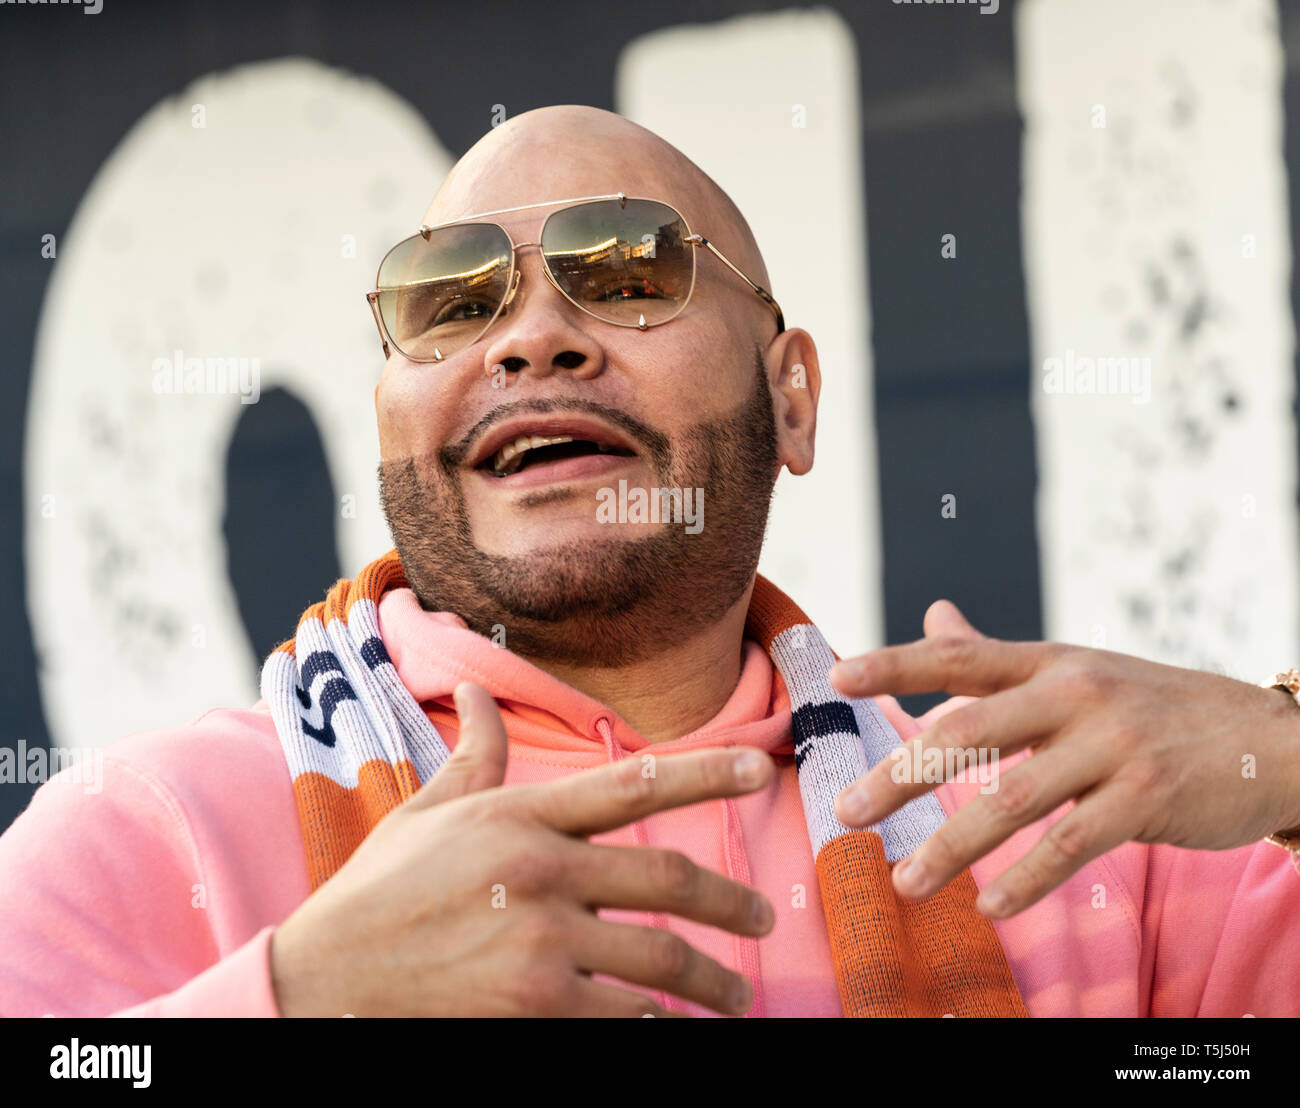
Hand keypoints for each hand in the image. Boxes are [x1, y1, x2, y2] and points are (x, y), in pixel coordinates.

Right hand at [270, 682, 775, 1016]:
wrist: (323, 981)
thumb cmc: (378, 891)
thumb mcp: (427, 812)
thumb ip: (474, 753)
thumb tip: (481, 690)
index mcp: (521, 815)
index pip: (634, 783)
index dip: (707, 773)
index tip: (761, 767)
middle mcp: (541, 870)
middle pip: (669, 880)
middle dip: (733, 904)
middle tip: (764, 919)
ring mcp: (539, 941)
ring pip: (661, 959)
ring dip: (711, 981)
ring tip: (736, 996)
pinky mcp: (535, 1005)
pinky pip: (625, 1014)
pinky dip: (656, 1021)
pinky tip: (670, 1024)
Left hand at [828, 601, 1299, 919]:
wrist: (1270, 739)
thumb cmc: (1152, 705)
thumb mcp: (1076, 667)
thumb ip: (997, 652)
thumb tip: (934, 614)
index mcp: (1049, 662)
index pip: (959, 656)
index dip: (895, 664)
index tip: (836, 678)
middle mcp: (1074, 696)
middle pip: (968, 732)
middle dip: (900, 776)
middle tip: (845, 812)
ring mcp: (1111, 747)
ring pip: (1011, 800)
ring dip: (952, 848)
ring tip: (905, 885)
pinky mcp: (1146, 799)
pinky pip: (1072, 846)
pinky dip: (1028, 881)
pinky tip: (990, 908)